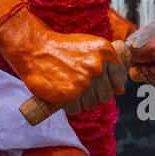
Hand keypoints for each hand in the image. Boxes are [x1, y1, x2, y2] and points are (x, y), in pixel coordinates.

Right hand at [0, 7, 126, 110]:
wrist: (34, 48)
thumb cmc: (61, 48)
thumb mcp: (88, 46)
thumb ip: (105, 63)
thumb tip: (120, 89)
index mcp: (104, 51)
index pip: (118, 79)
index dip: (111, 86)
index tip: (101, 85)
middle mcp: (97, 66)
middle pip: (105, 95)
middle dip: (94, 96)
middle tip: (81, 89)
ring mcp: (84, 81)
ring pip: (91, 104)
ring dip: (81, 102)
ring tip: (70, 90)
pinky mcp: (70, 94)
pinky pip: (76, 110)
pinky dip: (69, 107)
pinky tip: (63, 95)